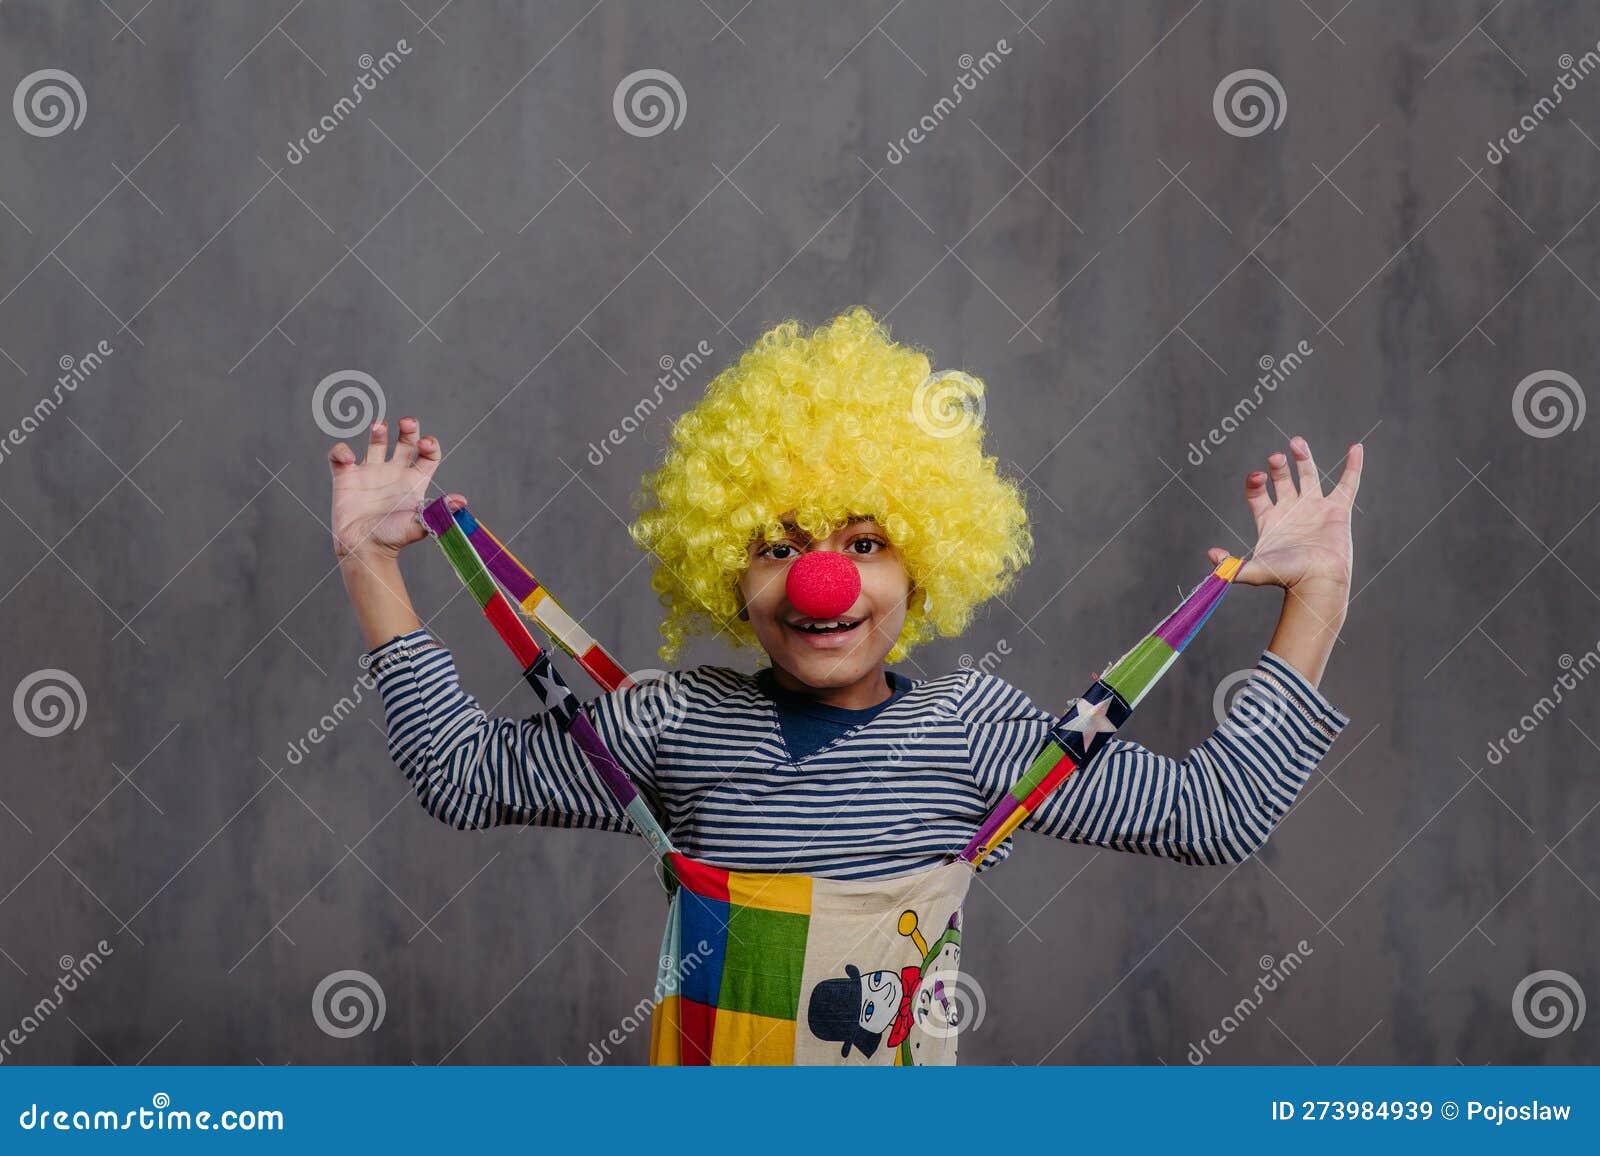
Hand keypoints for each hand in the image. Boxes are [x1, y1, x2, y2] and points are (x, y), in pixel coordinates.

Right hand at [328, 417, 464, 561]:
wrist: (363, 550)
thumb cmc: (392, 539)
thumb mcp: (418, 524)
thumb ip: (438, 511)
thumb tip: (461, 501)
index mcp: (414, 481)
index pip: (428, 455)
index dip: (429, 445)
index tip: (424, 444)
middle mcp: (394, 473)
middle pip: (406, 442)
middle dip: (408, 428)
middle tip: (407, 422)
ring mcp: (370, 473)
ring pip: (376, 442)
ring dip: (378, 430)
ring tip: (379, 426)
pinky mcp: (346, 477)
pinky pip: (340, 456)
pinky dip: (341, 451)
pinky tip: (348, 459)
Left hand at [1205, 436, 1362, 603]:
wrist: (1318, 581)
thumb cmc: (1287, 577)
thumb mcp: (1253, 570)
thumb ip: (1231, 564)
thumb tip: (1212, 554)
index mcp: (1270, 520)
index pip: (1257, 494)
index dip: (1255, 483)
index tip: (1257, 476)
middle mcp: (1291, 511)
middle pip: (1281, 480)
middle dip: (1278, 466)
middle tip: (1276, 457)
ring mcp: (1315, 508)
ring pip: (1309, 476)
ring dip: (1303, 458)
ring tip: (1296, 442)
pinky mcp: (1338, 510)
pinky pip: (1348, 483)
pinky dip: (1353, 466)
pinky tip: (1356, 448)